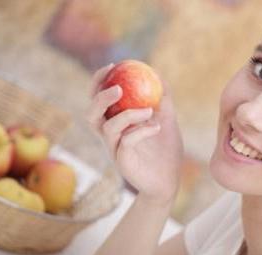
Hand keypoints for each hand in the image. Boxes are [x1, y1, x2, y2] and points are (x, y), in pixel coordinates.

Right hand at [86, 64, 183, 203]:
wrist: (169, 181)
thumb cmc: (165, 151)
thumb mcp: (166, 120)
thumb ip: (162, 100)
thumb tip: (158, 74)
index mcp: (115, 123)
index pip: (97, 100)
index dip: (99, 81)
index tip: (113, 66)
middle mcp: (109, 137)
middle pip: (92, 114)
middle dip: (100, 97)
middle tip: (118, 87)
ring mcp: (114, 150)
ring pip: (108, 128)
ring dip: (127, 115)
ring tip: (149, 111)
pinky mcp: (122, 162)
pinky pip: (126, 142)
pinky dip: (141, 130)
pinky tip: (157, 127)